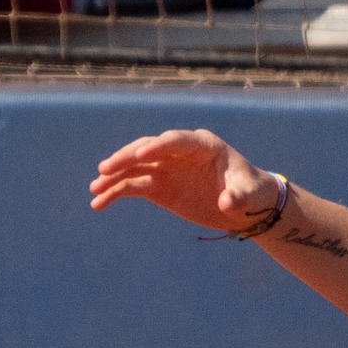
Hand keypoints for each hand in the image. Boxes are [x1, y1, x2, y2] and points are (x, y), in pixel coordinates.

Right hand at [91, 129, 280, 232]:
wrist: (246, 205)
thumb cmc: (251, 192)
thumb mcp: (250, 195)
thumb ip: (239, 196)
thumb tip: (227, 202)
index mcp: (204, 145)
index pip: (176, 141)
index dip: (158, 146)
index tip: (141, 154)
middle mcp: (180, 153)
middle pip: (149, 149)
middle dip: (127, 157)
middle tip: (105, 169)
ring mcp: (167, 168)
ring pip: (135, 166)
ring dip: (114, 175)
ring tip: (95, 189)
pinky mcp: (159, 186)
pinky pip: (132, 185)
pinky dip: (115, 193)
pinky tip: (98, 203)